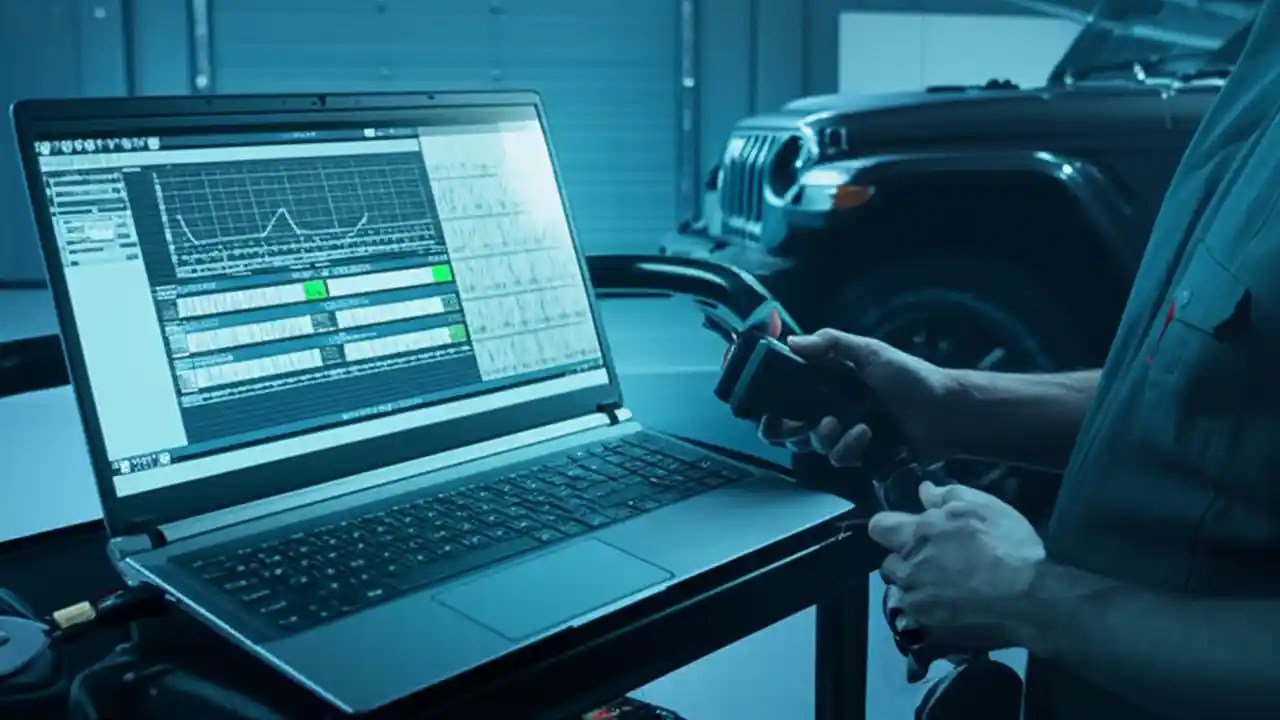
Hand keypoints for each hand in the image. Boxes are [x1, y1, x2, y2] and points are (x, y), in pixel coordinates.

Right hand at [758, 328, 958, 465]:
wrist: (946, 411)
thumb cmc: (910, 376)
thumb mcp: (870, 351)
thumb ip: (831, 343)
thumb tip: (791, 341)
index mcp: (829, 383)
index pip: (788, 393)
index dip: (769, 401)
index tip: (760, 405)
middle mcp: (831, 409)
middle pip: (790, 426)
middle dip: (784, 428)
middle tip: (790, 424)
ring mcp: (845, 434)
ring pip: (814, 444)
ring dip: (824, 436)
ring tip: (845, 424)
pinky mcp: (860, 455)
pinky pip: (840, 458)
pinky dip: (849, 447)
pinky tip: (867, 435)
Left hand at [869, 480, 1045, 650]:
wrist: (1031, 600)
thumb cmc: (1010, 547)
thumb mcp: (986, 508)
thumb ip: (948, 496)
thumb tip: (924, 490)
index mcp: (920, 532)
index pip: (879, 526)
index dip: (891, 528)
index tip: (907, 532)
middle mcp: (909, 565)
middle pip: (890, 563)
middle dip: (906, 562)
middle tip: (934, 564)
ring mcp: (915, 599)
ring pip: (901, 592)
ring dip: (914, 589)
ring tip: (942, 591)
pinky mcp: (926, 627)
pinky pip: (913, 619)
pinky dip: (925, 615)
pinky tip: (947, 612)